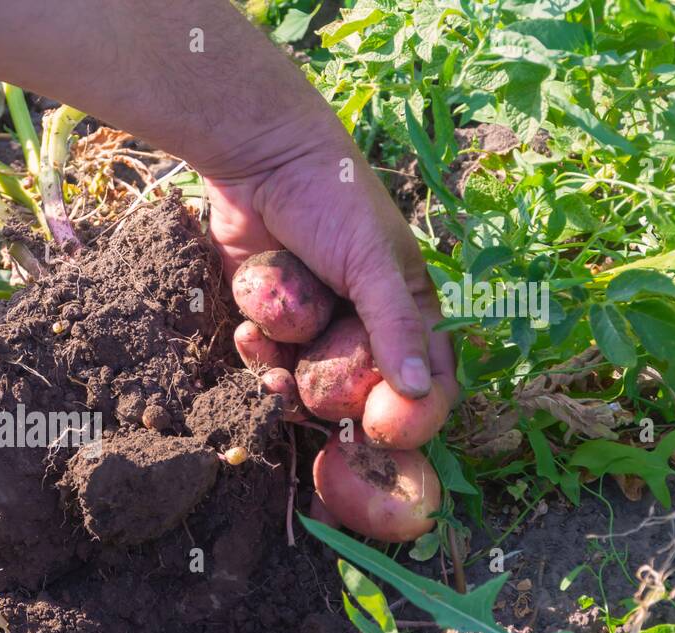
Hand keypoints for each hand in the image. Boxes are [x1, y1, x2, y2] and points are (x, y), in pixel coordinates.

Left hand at [201, 118, 456, 402]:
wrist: (263, 160)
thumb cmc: (335, 199)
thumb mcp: (373, 261)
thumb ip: (394, 325)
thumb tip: (417, 391)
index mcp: (408, 312)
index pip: (426, 382)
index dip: (413, 414)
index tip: (384, 431)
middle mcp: (363, 328)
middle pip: (360, 397)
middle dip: (335, 410)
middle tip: (311, 405)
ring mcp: (315, 330)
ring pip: (307, 388)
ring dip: (287, 387)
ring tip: (270, 371)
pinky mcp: (270, 324)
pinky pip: (267, 362)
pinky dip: (258, 356)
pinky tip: (248, 332)